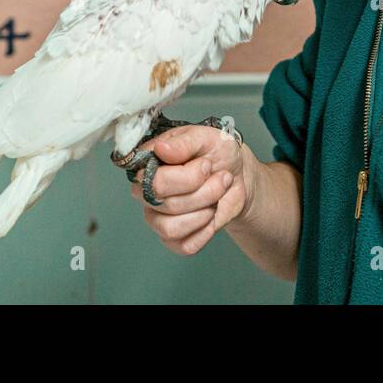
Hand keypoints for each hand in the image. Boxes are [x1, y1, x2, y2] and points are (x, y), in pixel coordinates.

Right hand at [129, 124, 250, 255]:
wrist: (237, 176)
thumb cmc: (217, 153)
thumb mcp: (206, 137)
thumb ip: (183, 142)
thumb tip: (161, 149)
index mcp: (148, 163)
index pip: (153, 181)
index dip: (186, 177)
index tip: (206, 164)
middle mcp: (146, 190)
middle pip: (166, 204)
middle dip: (204, 192)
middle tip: (221, 178)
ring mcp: (156, 215)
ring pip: (172, 227)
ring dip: (205, 211)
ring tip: (217, 195)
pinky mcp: (171, 237)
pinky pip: (184, 245)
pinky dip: (205, 231)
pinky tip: (210, 215)